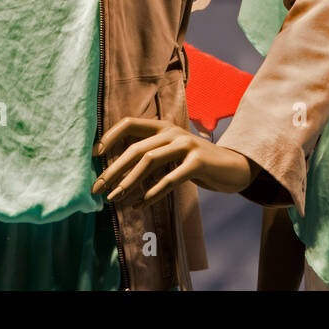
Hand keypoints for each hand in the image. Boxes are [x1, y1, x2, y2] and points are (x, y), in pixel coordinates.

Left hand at [91, 117, 258, 205]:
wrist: (233, 167)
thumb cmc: (196, 163)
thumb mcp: (172, 152)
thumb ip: (150, 153)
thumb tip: (114, 170)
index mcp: (163, 126)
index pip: (130, 123)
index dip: (110, 136)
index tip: (94, 155)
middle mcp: (173, 131)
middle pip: (135, 148)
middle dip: (113, 169)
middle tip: (97, 188)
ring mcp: (186, 145)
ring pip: (149, 161)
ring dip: (128, 182)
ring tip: (115, 198)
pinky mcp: (198, 162)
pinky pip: (170, 179)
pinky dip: (152, 193)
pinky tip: (141, 205)